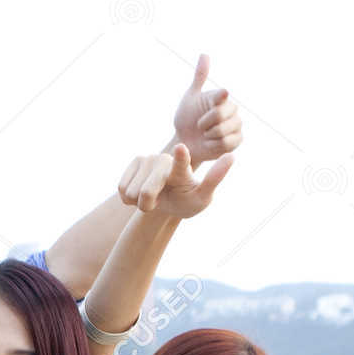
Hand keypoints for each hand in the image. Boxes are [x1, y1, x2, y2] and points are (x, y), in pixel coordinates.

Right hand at [117, 143, 233, 218]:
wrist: (166, 205)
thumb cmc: (186, 201)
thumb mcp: (202, 198)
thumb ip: (214, 179)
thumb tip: (231, 156)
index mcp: (183, 170)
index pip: (182, 163)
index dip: (180, 158)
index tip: (181, 149)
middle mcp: (165, 160)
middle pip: (147, 191)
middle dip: (148, 204)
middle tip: (161, 201)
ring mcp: (148, 158)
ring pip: (132, 192)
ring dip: (139, 202)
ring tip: (152, 195)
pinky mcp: (134, 162)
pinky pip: (122, 189)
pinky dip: (129, 198)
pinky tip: (140, 191)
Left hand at [171, 54, 241, 166]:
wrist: (185, 142)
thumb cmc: (187, 119)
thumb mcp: (191, 97)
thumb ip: (199, 77)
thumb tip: (205, 54)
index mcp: (221, 98)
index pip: (221, 95)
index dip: (212, 103)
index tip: (207, 106)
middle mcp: (232, 110)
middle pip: (220, 113)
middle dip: (204, 122)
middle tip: (199, 125)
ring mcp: (236, 125)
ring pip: (223, 130)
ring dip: (208, 134)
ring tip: (205, 134)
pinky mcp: (237, 141)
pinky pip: (226, 143)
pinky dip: (213, 145)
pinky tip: (210, 143)